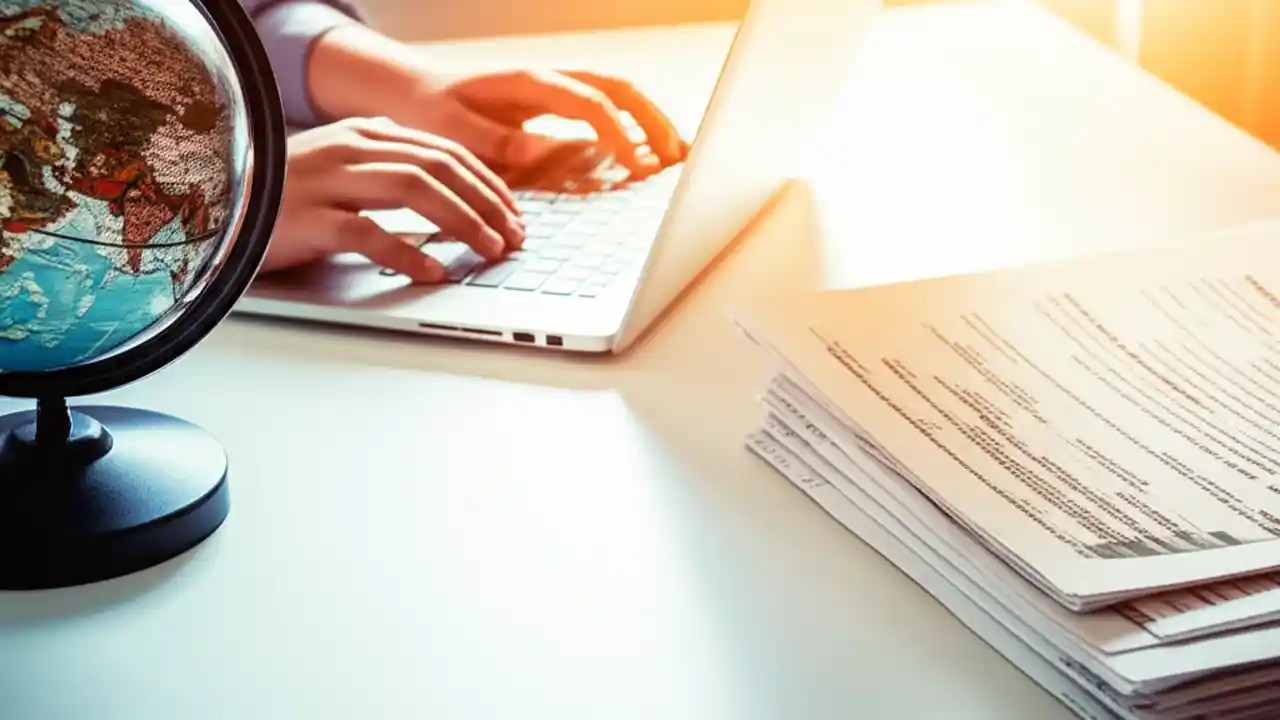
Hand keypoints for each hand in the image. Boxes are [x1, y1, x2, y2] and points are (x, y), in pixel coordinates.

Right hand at [261, 117, 522, 282]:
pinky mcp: (308, 219)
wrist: (215, 208)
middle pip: (438, 166)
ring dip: (463, 221)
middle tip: (514, 236)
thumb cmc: (282, 197)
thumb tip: (452, 197)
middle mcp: (349, 149)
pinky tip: (434, 273)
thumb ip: (387, 171)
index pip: (443, 150)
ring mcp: (328, 181)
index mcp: (363, 135)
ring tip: (490, 250)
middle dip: (487, 202)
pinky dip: (408, 254)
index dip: (487, 183)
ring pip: (415, 189)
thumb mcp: (341, 170)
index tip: (514, 214)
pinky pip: (368, 233)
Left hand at [304, 26, 686, 185]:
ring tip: (677, 155)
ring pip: (618, 92)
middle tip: (675, 159)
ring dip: (651, 119)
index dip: (618, 133)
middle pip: (618, 87)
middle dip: (653, 120)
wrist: (412, 89)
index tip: (636, 165)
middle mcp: (547, 77)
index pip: (589, 103)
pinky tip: (649, 150)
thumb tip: (539, 151)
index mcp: (527, 82)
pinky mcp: (555, 101)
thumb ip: (493, 139)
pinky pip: (604, 105)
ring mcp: (555, 86)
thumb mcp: (450, 128)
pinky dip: (633, 123)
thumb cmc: (428, 109)